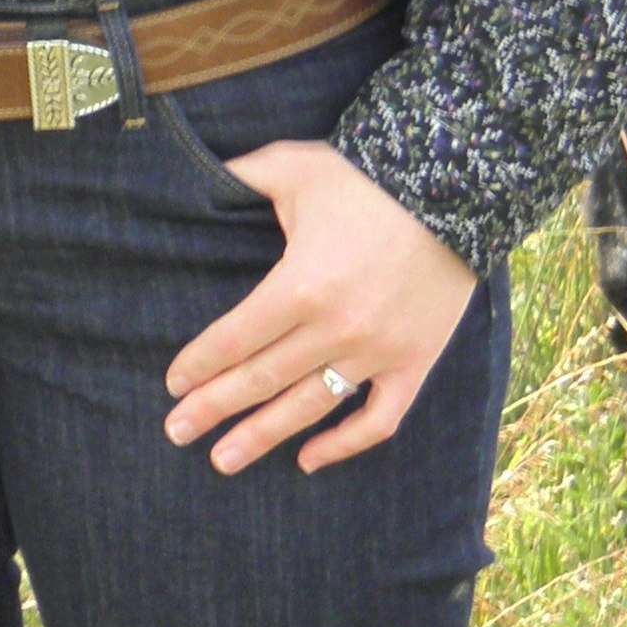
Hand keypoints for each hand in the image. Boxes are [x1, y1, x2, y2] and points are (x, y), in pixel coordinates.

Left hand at [160, 140, 475, 472]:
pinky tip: (309, 459)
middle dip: (214, 408)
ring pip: (309, 408)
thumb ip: (241, 176)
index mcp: (301, 284)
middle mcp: (336, 329)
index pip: (236, 337)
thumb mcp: (292, 166)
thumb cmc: (363, 177)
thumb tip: (194, 174)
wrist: (452, 191)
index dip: (201, 364)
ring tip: (223, 460)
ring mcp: (377, 353)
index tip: (173, 384)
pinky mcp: (414, 364)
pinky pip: (377, 421)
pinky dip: (343, 446)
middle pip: (262, 379)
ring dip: (263, 436)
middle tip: (177, 431)